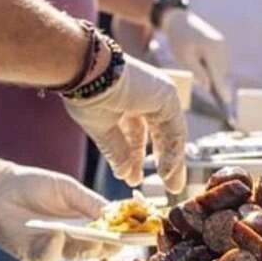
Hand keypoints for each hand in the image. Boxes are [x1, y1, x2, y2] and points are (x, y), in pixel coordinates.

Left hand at [0, 160, 117, 260]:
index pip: (111, 235)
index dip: (125, 234)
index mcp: (86, 226)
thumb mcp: (69, 190)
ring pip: (76, 255)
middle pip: (98, 249)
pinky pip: (47, 254)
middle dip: (110, 245)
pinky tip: (60, 233)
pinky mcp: (33, 255)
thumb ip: (91, 202)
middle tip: (121, 239)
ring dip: (87, 247)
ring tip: (97, 238)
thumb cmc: (34, 187)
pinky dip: (54, 245)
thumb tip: (115, 213)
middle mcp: (74, 242)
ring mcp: (55, 250)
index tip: (139, 231)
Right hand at [63, 54, 187, 192]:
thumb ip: (117, 152)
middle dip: (163, 164)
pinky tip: (167, 173)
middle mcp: (146, 99)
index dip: (138, 159)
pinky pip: (174, 130)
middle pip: (159, 136)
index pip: (138, 136)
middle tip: (169, 186)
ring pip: (169, 135)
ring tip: (172, 186)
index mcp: (127, 103)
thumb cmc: (87, 95)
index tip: (135, 180)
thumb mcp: (102, 130)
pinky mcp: (168, 96)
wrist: (88, 74)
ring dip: (172, 162)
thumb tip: (125, 175)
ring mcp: (159, 95)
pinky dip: (173, 153)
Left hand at [161, 8, 231, 105]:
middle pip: (221, 73)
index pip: (218, 75)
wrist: (179, 20)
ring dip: (215, 76)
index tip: (226, 103)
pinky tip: (206, 70)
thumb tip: (209, 86)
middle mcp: (221, 48)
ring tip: (210, 83)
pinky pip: (219, 62)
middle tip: (219, 100)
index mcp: (212, 50)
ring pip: (221, 68)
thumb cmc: (179, 39)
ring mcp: (223, 46)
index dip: (222, 90)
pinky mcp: (221, 45)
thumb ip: (197, 72)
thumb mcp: (184, 57)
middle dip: (217, 84)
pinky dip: (214, 69)